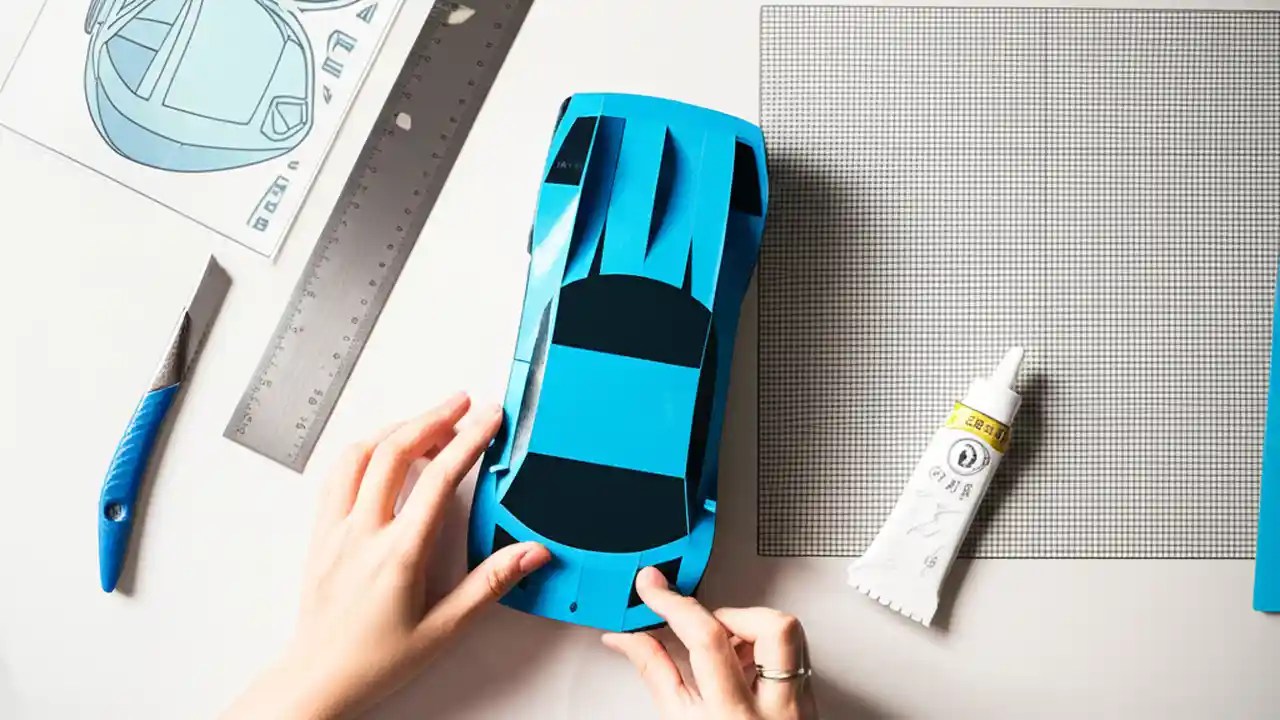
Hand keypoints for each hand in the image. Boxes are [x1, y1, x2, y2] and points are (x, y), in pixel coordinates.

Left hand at [224, 393, 550, 719]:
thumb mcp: (444, 629)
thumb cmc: (377, 660)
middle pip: (395, 450)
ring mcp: (336, 529)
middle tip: (462, 403)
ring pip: (360, 455)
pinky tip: (381, 450)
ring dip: (396, 428)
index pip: (439, 479)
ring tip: (426, 421)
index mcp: (398, 554)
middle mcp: (362, 532)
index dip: (469, 440)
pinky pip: (337, 474)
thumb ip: (489, 584)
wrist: (320, 678)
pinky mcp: (320, 533)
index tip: (489, 418)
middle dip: (433, 417)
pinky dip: (364, 450)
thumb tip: (531, 553)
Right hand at [603, 568, 817, 719]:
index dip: (674, 603)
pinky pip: (794, 651)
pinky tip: (745, 664)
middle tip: (703, 627)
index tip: (653, 587)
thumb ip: (655, 672)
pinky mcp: (810, 697)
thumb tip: (627, 638)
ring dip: (751, 626)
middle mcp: (774, 707)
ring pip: (789, 631)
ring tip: (726, 648)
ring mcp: (798, 702)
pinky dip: (764, 645)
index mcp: (731, 716)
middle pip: (770, 626)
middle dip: (730, 612)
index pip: (706, 638)